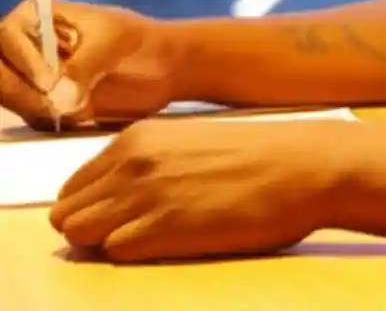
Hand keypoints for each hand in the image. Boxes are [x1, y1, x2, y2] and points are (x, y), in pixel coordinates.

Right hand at [0, 0, 173, 129]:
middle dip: (22, 92)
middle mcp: (21, 47)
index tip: (51, 81)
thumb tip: (59, 98)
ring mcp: (28, 78)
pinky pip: (32, 119)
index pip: (4, 38)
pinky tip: (82, 116)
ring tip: (78, 110)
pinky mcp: (42, 105)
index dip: (23, 62)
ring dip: (38, 109)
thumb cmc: (138, 40)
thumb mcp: (114, 41)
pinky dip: (52, 122)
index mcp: (33, 17)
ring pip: (10, 98)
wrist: (162, 67)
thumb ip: (85, 64)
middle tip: (59, 105)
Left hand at [49, 119, 344, 262]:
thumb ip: (151, 164)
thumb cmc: (262, 159)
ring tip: (153, 241)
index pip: (74, 186)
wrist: (308, 166)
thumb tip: (122, 197)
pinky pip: (115, 253)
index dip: (93, 209)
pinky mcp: (165, 227)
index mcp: (137, 139)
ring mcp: (146, 194)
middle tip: (134, 236)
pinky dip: (134, 256)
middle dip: (90, 230)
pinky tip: (173, 244)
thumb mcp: (193, 144)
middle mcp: (132, 162)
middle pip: (66, 213)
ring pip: (79, 234)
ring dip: (106, 245)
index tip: (122, 218)